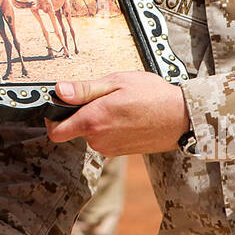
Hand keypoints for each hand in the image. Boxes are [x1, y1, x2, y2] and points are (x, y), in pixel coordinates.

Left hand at [46, 71, 188, 155]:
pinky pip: (103, 138)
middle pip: (73, 129)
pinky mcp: (119, 152)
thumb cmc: (152, 95)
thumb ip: (84, 89)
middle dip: (81, 113)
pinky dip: (108, 127)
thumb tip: (59, 91)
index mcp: (93, 121)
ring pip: (90, 133)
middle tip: (102, 96)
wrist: (182, 118)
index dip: (52, 118)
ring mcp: (109, 148)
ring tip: (119, 105)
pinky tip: (126, 115)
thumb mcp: (117, 82)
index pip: (55, 132)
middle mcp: (98, 139)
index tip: (59, 105)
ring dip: (97, 119)